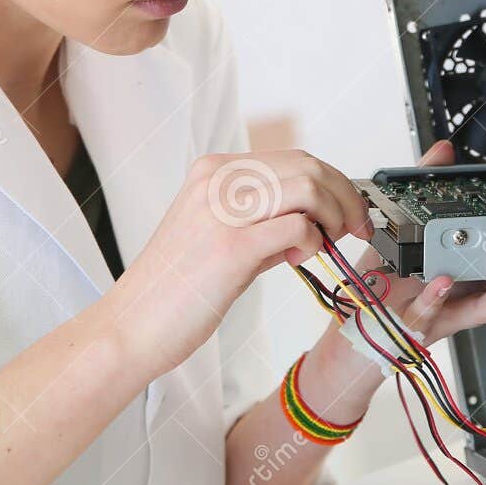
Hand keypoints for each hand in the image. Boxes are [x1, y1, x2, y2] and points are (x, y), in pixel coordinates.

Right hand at [113, 149, 371, 376]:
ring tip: (330, 243)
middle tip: (354, 227)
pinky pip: (296, 226)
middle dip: (345, 196)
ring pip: (308, 187)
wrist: (130, 326)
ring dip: (335, 215)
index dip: (334, 182)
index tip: (349, 210)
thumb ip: (263, 221)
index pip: (294, 159)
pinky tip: (301, 259)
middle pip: (308, 166)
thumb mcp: (218, 236)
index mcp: (212, 172)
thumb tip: (314, 221)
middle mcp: (216, 182)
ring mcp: (222, 211)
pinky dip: (313, 241)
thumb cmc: (172, 288)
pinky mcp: (230, 247)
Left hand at [370, 140, 485, 344]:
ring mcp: (455, 310)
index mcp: (483, 272)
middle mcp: (476, 294)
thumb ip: (429, 183)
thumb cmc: (390, 275)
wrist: (360, 315)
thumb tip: (444, 151)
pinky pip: (438, 315)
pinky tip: (441, 283)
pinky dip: (439, 299)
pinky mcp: (426, 322)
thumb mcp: (410, 221)